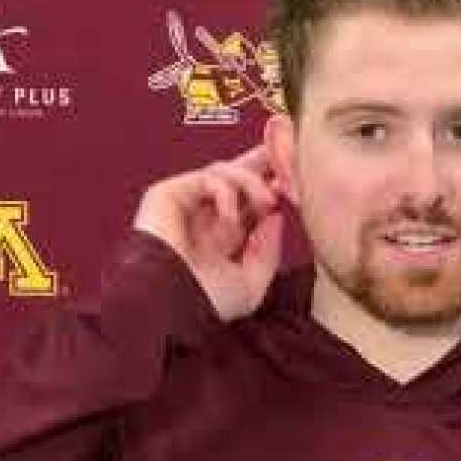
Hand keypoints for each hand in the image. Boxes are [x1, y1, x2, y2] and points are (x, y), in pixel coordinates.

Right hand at [133, 145, 285, 321]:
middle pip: (237, 174)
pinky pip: (208, 176)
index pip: (248, 202)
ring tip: (266, 201)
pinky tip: (229, 216)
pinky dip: (227, 191)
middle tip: (285, 157)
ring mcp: (188, 204)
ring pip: (227, 170)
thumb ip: (268, 252)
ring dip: (253, 182)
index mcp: (221, 239)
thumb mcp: (250, 284)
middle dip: (264, 162)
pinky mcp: (170, 193)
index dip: (272, 188)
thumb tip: (275, 217)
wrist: (166, 303)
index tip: (294, 188)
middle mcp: (205, 218)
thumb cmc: (200, 301)